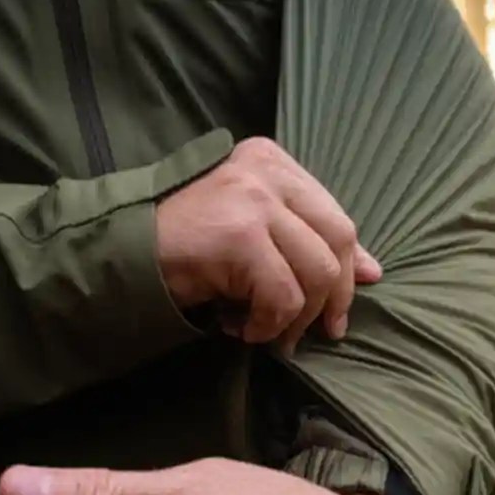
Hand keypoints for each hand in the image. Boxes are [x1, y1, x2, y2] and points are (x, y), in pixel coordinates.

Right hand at [156, 138, 381, 353]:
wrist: (121, 253)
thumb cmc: (187, 246)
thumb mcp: (254, 230)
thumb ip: (307, 240)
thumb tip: (373, 271)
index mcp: (273, 162)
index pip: (336, 216)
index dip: (350, 265)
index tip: (342, 306)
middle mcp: (266, 172)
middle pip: (338, 240)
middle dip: (336, 296)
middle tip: (320, 331)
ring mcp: (253, 201)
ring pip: (317, 273)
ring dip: (297, 319)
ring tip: (268, 333)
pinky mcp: (240, 236)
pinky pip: (283, 296)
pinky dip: (268, 325)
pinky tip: (241, 329)